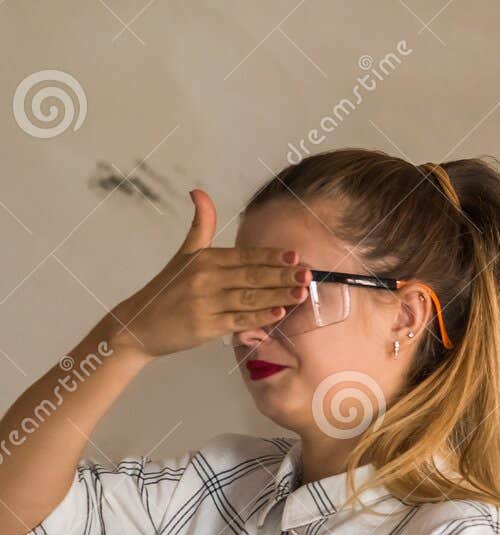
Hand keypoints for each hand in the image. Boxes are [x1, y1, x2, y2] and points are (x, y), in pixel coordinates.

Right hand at [101, 189, 309, 357]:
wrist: (139, 325)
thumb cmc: (168, 289)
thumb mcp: (184, 254)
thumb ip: (200, 226)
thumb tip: (199, 191)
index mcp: (204, 259)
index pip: (244, 256)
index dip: (271, 256)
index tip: (295, 256)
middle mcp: (204, 278)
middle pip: (251, 276)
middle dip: (282, 275)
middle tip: (308, 274)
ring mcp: (205, 303)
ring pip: (249, 298)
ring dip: (277, 296)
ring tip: (301, 293)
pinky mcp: (205, 326)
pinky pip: (238, 320)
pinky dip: (259, 318)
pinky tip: (278, 314)